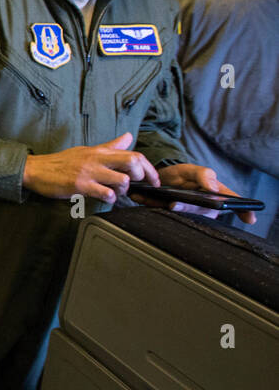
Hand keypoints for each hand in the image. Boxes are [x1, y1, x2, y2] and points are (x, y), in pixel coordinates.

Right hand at [23, 132, 158, 203]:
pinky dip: (110, 198)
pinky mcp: (79, 185)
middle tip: (138, 186)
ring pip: (122, 179)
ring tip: (116, 192)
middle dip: (142, 176)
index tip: (153, 179)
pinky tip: (105, 198)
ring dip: (124, 190)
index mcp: (100, 151)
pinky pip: (104, 192)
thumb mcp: (87, 150)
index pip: (133, 154)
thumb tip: (128, 136)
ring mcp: (88, 172)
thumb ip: (110, 146)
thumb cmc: (61, 162)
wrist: (35, 169)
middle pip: (132, 162)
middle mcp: (97, 159)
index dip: (149, 168)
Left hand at [136, 163, 257, 224]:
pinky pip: (158, 209)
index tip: (250, 218)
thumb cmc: (180, 176)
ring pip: (180, 213)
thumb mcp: (191, 171)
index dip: (243, 211)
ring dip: (170, 209)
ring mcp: (184, 211)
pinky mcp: (164, 212)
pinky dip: (148, 203)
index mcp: (213, 196)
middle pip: (200, 210)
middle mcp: (201, 207)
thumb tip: (212, 186)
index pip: (231, 204)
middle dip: (189, 207)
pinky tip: (140, 197)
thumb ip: (203, 175)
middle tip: (177, 204)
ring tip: (166, 203)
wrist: (155, 178)